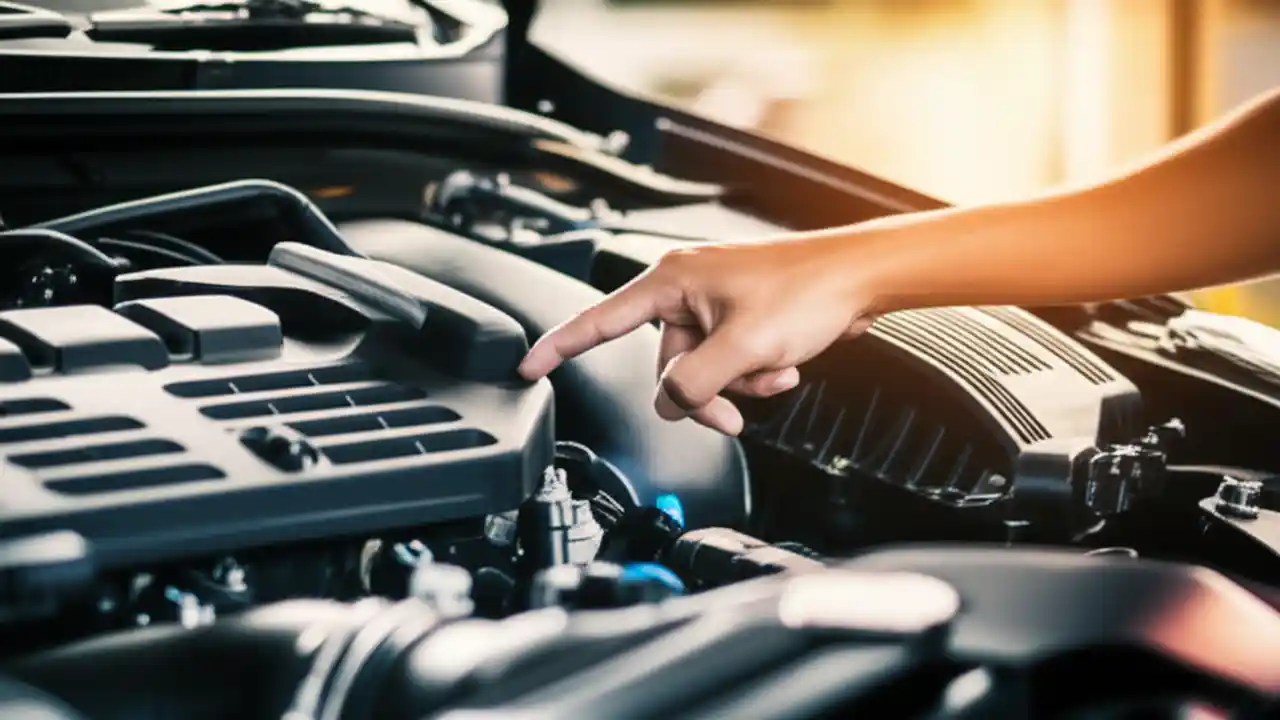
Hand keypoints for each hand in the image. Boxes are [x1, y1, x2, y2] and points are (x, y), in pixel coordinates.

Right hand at [517, 236, 881, 434]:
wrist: (861, 278)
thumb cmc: (808, 290)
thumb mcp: (743, 347)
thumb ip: (695, 382)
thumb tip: (670, 403)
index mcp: (671, 281)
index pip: (600, 320)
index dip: (560, 346)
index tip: (528, 366)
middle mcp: (685, 289)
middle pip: (664, 365)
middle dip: (701, 392)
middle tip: (734, 407)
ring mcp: (713, 304)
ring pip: (700, 371)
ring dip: (736, 383)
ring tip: (772, 371)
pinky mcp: (739, 319)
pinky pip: (727, 363)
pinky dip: (752, 374)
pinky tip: (782, 366)